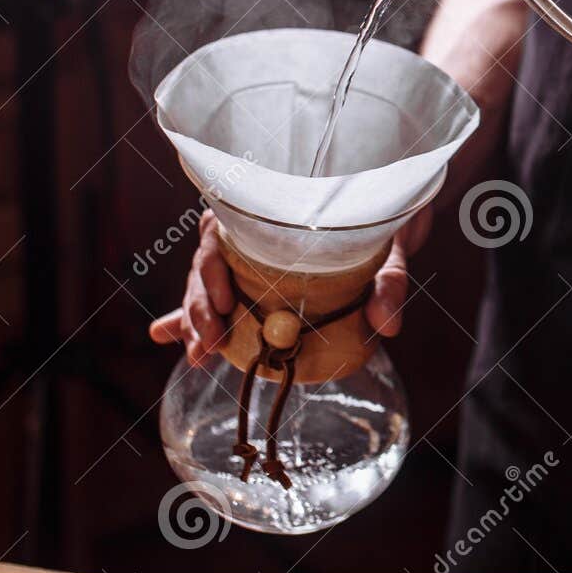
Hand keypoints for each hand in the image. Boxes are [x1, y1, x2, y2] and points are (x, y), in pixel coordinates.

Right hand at [148, 207, 432, 360]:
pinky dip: (194, 322)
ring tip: (197, 356)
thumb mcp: (389, 256)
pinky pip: (212, 300)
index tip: (225, 305)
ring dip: (195, 321)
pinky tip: (182, 346)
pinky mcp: (245, 283)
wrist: (382, 228)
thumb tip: (390, 326)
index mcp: (272, 216)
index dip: (213, 269)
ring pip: (204, 284)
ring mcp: (243, 259)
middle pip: (206, 263)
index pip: (221, 233)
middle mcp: (250, 233)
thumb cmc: (378, 235)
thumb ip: (389, 285)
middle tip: (209, 345)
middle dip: (200, 307)